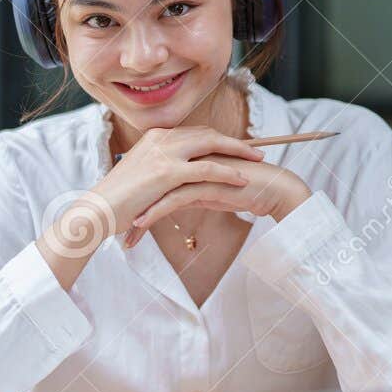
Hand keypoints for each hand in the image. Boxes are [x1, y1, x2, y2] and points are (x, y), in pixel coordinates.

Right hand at [87, 125, 267, 243]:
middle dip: (234, 141)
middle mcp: (161, 138)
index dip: (218, 138)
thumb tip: (180, 176)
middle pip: (207, 133)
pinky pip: (207, 168)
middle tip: (257, 149)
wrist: (98, 210)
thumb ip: (161, 169)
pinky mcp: (168, 172)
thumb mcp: (141, 176)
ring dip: (238, 152)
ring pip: (211, 145)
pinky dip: (227, 171)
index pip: (195, 131)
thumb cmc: (118, 200)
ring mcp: (164, 153)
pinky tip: (241, 179)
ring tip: (258, 161)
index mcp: (155, 137)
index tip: (237, 146)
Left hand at [122, 160, 310, 247]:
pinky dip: (155, 211)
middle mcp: (190, 160)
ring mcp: (197, 170)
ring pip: (159, 191)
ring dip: (140, 212)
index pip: (155, 175)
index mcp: (189, 158)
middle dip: (133, 205)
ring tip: (125, 233)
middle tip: (116, 227)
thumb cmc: (246, 189)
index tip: (123, 215)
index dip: (138, 196)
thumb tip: (175, 199)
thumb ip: (193, 189)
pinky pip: (174, 198)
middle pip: (152, 181)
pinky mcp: (206, 183)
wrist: (275, 189)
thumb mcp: (212, 189)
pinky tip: (141, 224)